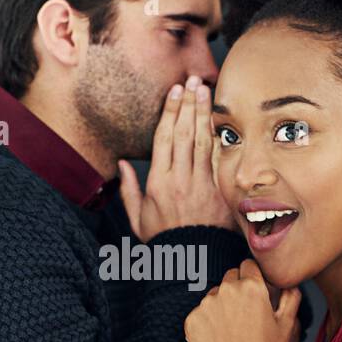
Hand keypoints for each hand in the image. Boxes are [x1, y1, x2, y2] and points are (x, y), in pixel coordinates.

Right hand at [117, 76, 235, 240]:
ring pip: (202, 141)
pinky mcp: (218, 191)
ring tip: (206, 91)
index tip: (174, 92)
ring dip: (204, 114)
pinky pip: (218, 159)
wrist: (192, 260)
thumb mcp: (137, 218)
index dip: (169, 112)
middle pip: (184, 134)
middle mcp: (180, 180)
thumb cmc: (163, 239)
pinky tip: (219, 120)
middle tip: (193, 80)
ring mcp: (201, 184)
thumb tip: (122, 164)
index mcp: (158, 183)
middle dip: (188, 104)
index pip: (164, 139)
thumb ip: (129, 190)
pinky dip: (218, 138)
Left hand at [184, 259, 302, 341]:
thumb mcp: (287, 324)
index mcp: (251, 287)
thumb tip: (290, 283)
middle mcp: (226, 291)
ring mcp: (206, 306)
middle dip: (237, 290)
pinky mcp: (191, 321)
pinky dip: (207, 323)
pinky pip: (200, 314)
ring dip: (221, 306)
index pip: (248, 265)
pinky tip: (219, 340)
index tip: (254, 291)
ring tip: (232, 332)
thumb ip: (291, 297)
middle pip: (230, 277)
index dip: (252, 277)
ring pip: (214, 296)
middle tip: (245, 316)